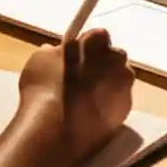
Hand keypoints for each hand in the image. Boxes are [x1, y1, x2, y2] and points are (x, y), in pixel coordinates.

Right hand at [19, 28, 134, 166]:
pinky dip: (107, 104)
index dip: (86, 46)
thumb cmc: (45, 88)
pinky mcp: (126, 111)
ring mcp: (126, 87)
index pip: (98, 35)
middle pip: (112, 57)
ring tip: (84, 98)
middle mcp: (118, 61)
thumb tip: (56, 52)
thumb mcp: (39, 59)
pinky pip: (117, 101)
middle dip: (100, 64)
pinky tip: (89, 113)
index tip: (75, 56)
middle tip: (79, 77)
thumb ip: (54, 51)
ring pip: (117, 80)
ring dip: (106, 84)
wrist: (57, 130)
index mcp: (99, 42)